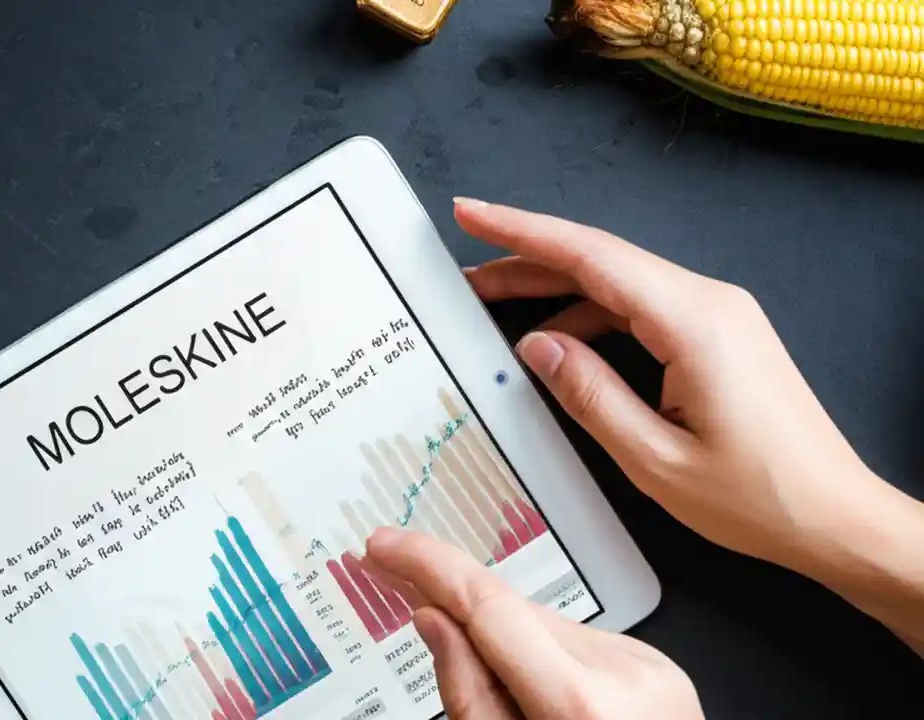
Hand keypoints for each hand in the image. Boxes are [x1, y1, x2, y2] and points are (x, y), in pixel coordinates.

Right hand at [367, 527, 703, 718]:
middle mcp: (623, 671)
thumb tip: (434, 620)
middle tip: (388, 576)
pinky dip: (541, 655)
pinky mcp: (658, 667)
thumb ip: (467, 693)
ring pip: (543, 626)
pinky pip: (578, 644)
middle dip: (450, 599)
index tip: (385, 546)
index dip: (427, 564)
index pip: (488, 604)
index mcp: (581, 704)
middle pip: (511, 612)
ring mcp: (649, 666)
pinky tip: (526, 682)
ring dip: (499, 637)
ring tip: (478, 674)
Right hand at [456, 198, 923, 648]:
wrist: (835, 517)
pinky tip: (557, 340)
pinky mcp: (717, 336)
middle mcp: (709, 303)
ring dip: (556, 291)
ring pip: (617, 284)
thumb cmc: (759, 498)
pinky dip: (591, 316)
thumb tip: (537, 346)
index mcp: (694, 322)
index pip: (591, 257)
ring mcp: (717, 316)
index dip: (522, 231)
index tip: (473, 214)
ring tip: (496, 307)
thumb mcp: (654, 459)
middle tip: (466, 275)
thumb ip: (588, 395)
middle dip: (526, 262)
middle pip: (599, 263)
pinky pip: (641, 309)